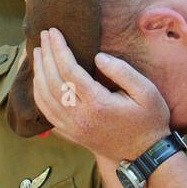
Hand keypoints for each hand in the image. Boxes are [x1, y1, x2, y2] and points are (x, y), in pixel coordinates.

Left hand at [31, 27, 169, 161]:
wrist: (144, 155)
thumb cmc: (149, 120)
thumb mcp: (146, 92)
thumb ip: (122, 71)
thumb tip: (98, 56)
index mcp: (98, 104)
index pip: (69, 70)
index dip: (59, 49)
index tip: (54, 32)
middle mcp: (80, 117)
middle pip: (52, 81)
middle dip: (46, 55)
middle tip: (43, 36)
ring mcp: (73, 128)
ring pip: (44, 98)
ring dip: (38, 73)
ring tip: (38, 53)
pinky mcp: (71, 135)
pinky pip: (46, 113)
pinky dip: (38, 94)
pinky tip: (39, 80)